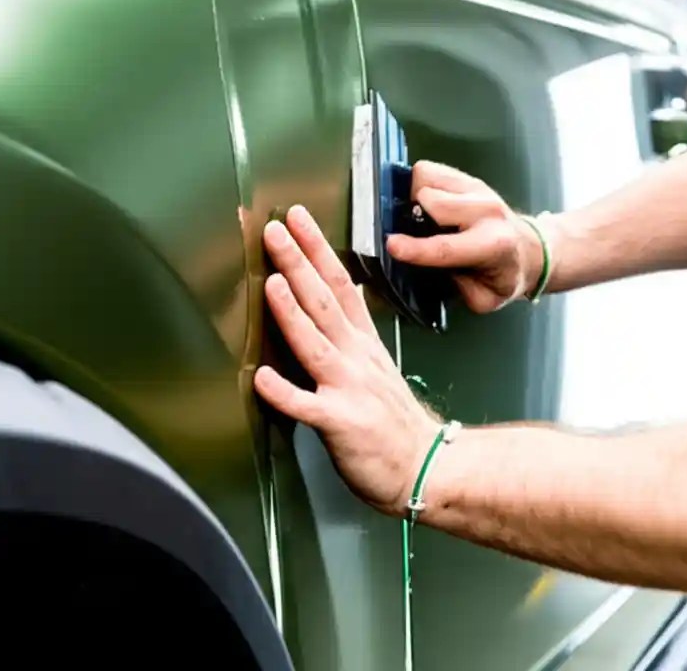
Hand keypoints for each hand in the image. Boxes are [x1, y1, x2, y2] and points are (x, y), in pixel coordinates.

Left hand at [253, 206, 440, 516]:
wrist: (427, 466)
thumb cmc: (395, 421)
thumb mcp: (377, 364)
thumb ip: (355, 332)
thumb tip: (342, 294)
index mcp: (362, 343)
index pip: (339, 285)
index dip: (317, 250)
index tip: (297, 219)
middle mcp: (355, 358)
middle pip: (324, 303)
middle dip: (299, 263)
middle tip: (275, 229)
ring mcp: (348, 389)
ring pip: (316, 344)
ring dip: (292, 312)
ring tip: (272, 281)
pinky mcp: (340, 423)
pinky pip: (307, 406)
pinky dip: (284, 392)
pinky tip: (260, 377)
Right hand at [386, 161, 545, 312]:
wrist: (532, 250)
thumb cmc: (506, 276)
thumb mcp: (484, 298)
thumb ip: (455, 289)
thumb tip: (423, 271)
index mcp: (492, 245)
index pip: (445, 247)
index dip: (415, 248)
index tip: (391, 246)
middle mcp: (486, 211)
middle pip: (432, 200)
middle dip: (413, 214)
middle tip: (409, 231)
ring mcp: (478, 190)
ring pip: (427, 178)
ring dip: (414, 195)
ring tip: (417, 214)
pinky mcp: (469, 179)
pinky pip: (430, 170)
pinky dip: (420, 182)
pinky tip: (423, 200)